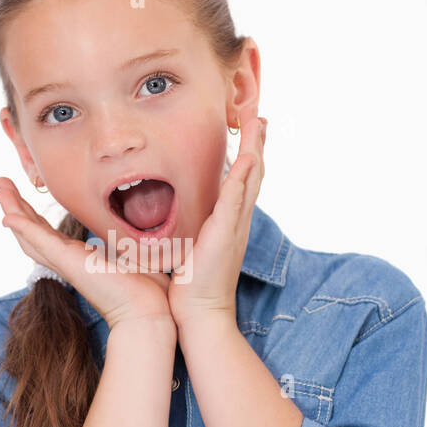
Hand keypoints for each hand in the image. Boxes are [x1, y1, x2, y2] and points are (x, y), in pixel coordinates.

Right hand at [0, 177, 174, 331]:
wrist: (149, 313)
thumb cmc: (149, 291)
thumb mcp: (137, 255)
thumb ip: (130, 242)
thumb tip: (144, 229)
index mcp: (81, 258)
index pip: (49, 234)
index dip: (32, 215)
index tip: (21, 196)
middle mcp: (69, 261)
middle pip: (32, 232)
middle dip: (16, 207)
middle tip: (0, 185)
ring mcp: (66, 263)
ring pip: (30, 235)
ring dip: (13, 210)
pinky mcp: (70, 263)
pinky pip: (40, 242)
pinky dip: (23, 228)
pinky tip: (7, 215)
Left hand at [168, 108, 266, 331]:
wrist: (199, 312)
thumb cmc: (189, 284)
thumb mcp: (187, 246)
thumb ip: (183, 226)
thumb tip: (166, 215)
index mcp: (228, 221)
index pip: (240, 180)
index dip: (246, 153)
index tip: (246, 128)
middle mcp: (237, 220)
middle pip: (253, 172)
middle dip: (257, 141)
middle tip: (259, 113)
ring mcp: (235, 225)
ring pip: (251, 179)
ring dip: (256, 148)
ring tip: (259, 122)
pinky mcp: (226, 234)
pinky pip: (238, 200)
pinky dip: (244, 177)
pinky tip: (247, 157)